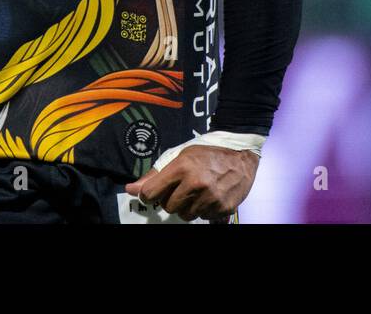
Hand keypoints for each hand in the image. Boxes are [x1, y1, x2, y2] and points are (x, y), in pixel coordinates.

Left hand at [124, 144, 259, 221]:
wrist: (240, 152)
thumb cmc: (206, 152)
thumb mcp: (179, 156)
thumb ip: (154, 174)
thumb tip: (130, 189)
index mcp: (181, 167)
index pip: (151, 194)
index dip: (150, 194)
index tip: (155, 192)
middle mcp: (196, 184)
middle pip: (168, 207)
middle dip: (171, 200)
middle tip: (182, 188)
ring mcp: (211, 197)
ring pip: (185, 215)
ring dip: (188, 207)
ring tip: (197, 191)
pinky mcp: (223, 208)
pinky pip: (203, 218)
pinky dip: (204, 210)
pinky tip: (210, 195)